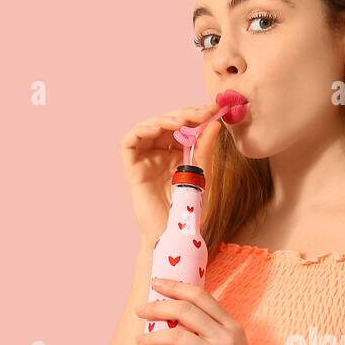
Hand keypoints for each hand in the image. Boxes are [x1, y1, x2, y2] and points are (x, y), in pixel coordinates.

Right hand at [119, 104, 224, 244]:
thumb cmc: (189, 211)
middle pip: (166, 123)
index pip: (184, 127)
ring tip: (181, 122)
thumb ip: (206, 150)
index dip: (196, 115)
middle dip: (183, 114)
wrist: (176, 235)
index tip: (213, 109)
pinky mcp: (132, 170)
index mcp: (178, 155)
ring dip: (164, 119)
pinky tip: (159, 129)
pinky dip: (142, 130)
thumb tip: (215, 124)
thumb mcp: (203, 176)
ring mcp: (146, 161)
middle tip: (199, 112)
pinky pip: (129, 142)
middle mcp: (160, 154)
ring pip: (148, 127)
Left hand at [134, 276, 273, 344]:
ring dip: (152, 337)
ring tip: (138, 341)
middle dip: (157, 307)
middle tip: (138, 310)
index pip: (201, 296)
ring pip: (177, 336)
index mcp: (231, 326)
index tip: (155, 283)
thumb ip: (210, 333)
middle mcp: (226, 336)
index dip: (176, 286)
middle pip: (185, 310)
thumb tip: (174, 323)